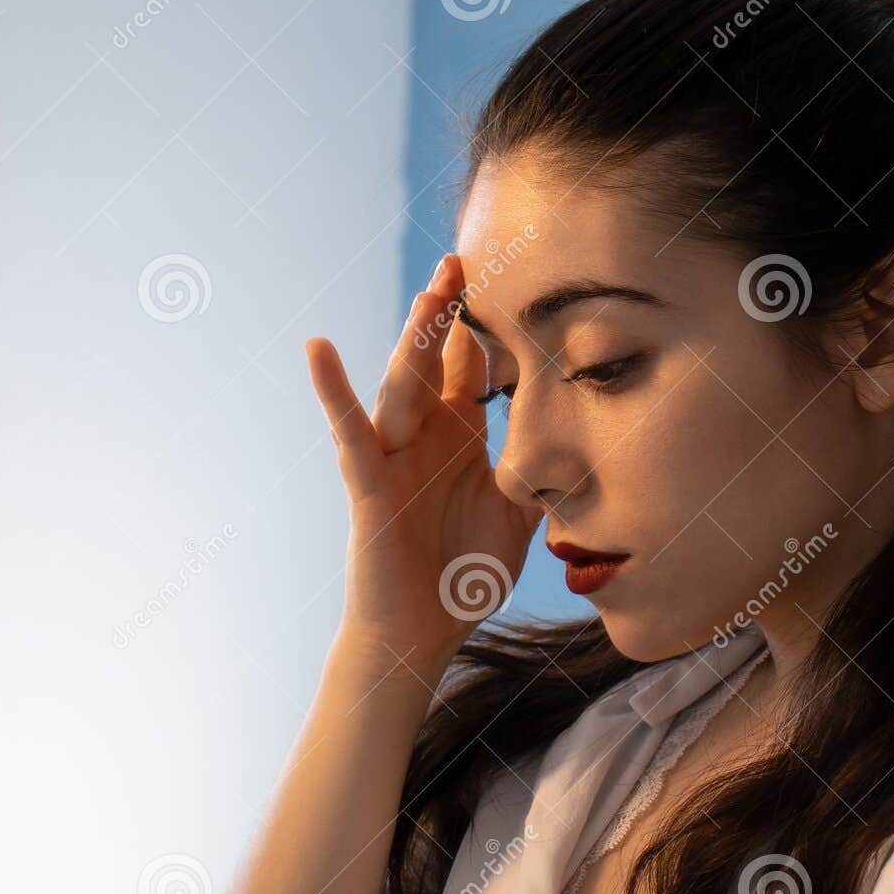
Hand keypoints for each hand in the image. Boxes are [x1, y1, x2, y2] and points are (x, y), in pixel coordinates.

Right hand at [304, 255, 541, 679]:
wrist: (424, 633)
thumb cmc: (464, 575)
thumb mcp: (518, 514)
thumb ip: (537, 470)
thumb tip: (575, 436)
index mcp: (459, 435)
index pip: (473, 366)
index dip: (487, 326)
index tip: (509, 278)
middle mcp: (423, 435)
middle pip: (435, 360)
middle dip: (448, 312)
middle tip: (462, 260)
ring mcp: (393, 455)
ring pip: (403, 385)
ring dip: (416, 339)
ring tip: (431, 292)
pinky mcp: (368, 484)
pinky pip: (350, 433)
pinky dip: (332, 390)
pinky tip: (318, 348)